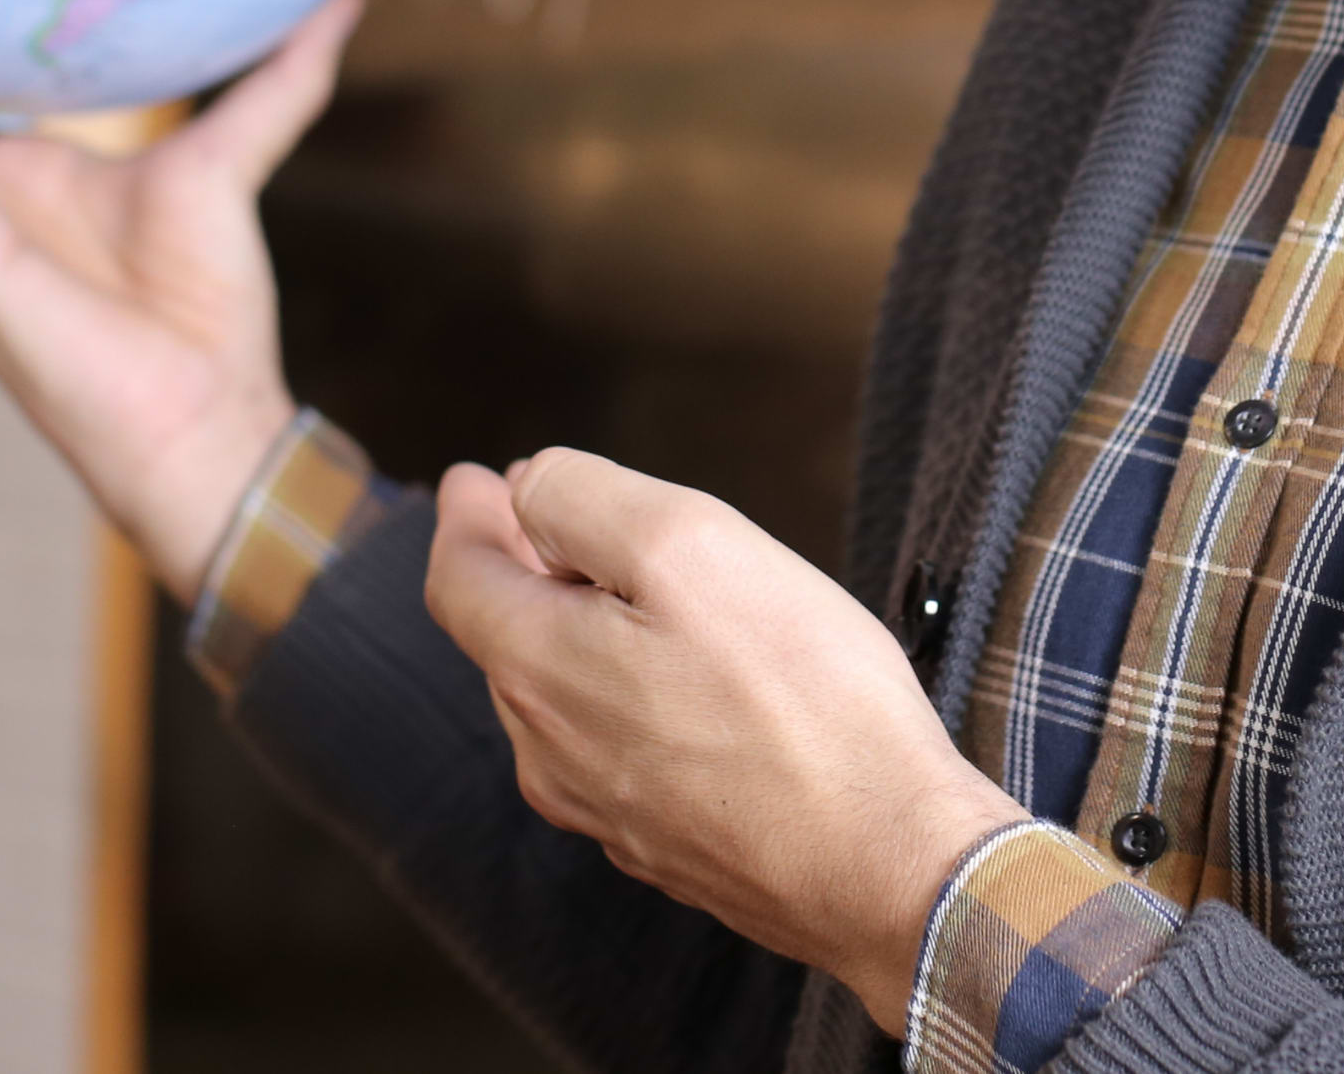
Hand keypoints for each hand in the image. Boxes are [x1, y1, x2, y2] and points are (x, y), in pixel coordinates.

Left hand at [426, 449, 1023, 1035]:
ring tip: (612, 588)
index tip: (473, 480)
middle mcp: (552, 753)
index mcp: (541, 670)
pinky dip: (619, 692)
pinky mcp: (667, 846)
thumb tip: (526, 487)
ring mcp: (607, 811)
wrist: (884, 863)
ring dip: (568, 632)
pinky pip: (613, 750)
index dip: (465, 518)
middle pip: (505, 640)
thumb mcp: (688, 544)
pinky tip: (674, 678)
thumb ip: (583, 501)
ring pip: (559, 701)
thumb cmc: (800, 695)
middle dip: (518, 568)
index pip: (459, 580)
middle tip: (540, 515)